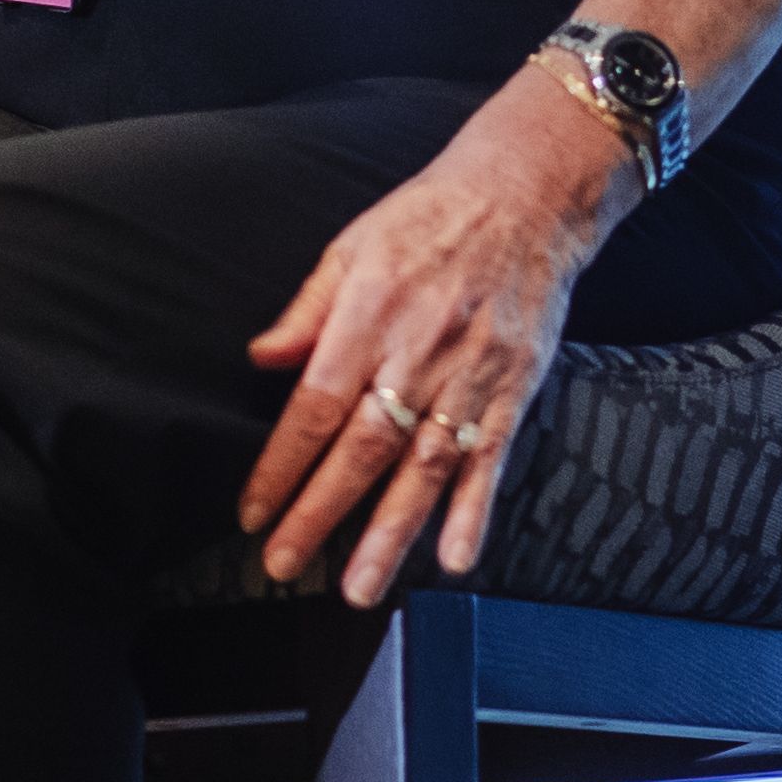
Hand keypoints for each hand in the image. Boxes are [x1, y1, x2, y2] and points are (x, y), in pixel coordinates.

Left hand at [240, 73, 643, 602]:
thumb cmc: (431, 217)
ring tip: (358, 588)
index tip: (253, 511)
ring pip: (425, 466)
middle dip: (320, 512)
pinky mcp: (514, 386)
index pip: (315, 406)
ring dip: (391, 532)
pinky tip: (454, 559)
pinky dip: (474, 510)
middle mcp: (420, 350)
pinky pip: (493, 458)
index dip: (281, 465)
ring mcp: (471, 373)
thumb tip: (261, 358)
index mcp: (371, 314)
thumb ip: (308, 309)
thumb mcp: (353, 246)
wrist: (528, 194)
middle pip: (364, 447)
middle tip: (283, 565)